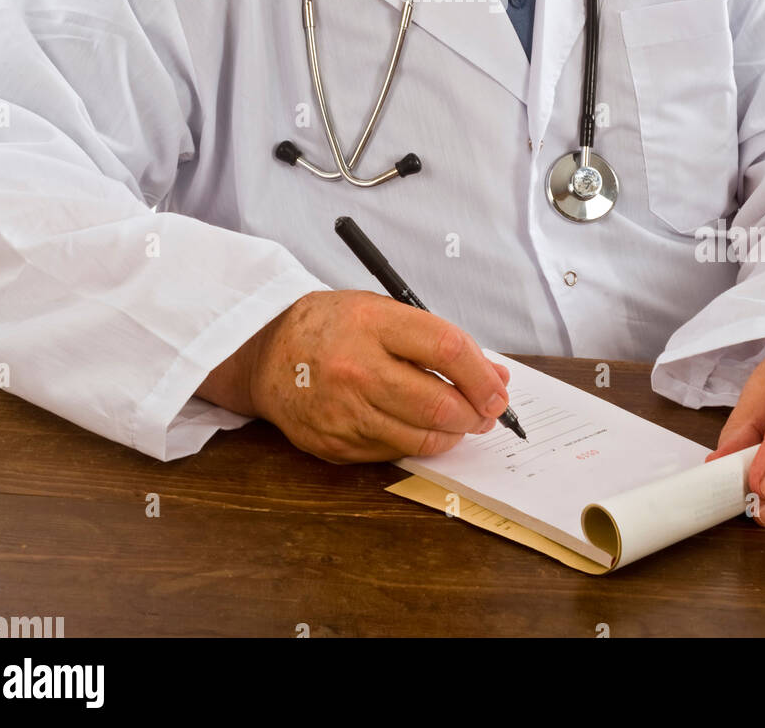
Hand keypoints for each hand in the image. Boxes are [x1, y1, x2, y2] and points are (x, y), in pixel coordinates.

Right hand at [244, 289, 511, 463]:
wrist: (267, 356)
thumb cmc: (331, 327)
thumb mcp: (381, 311)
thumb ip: (435, 340)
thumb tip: (493, 375)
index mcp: (371, 323)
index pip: (446, 349)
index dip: (481, 375)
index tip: (497, 389)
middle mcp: (356, 368)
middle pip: (438, 403)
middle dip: (474, 413)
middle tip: (486, 412)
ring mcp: (344, 411)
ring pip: (421, 437)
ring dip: (452, 433)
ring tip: (460, 421)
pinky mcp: (335, 444)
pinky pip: (394, 452)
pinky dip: (417, 443)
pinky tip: (421, 428)